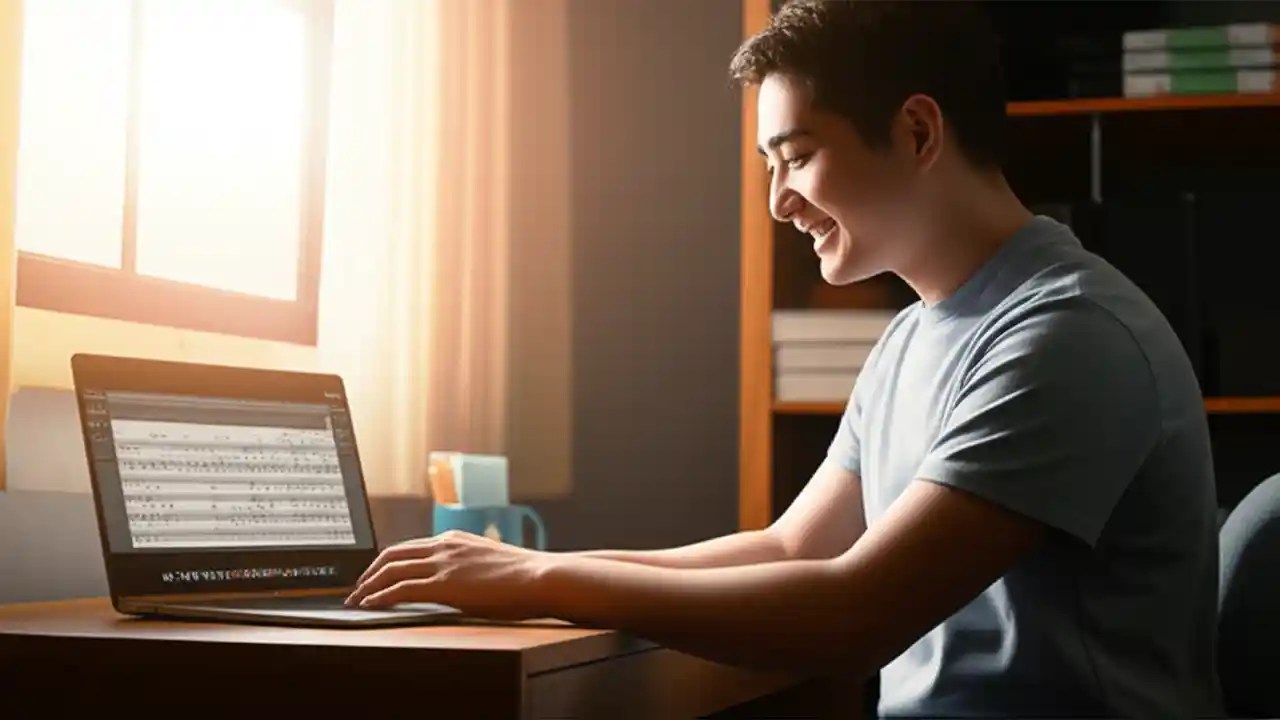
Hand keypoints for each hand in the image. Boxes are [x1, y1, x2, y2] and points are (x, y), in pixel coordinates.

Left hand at [344, 530, 551, 619]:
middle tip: (359, 587)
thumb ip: (467, 566)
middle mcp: (444, 545)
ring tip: (357, 599)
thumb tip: (460, 581)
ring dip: (369, 585)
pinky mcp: (444, 584)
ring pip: (391, 569)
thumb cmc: (524, 576)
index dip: (388, 560)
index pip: (410, 546)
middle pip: (393, 553)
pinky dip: (381, 596)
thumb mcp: (488, 561)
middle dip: (370, 571)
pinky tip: (370, 605)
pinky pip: (401, 589)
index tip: (377, 573)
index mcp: (454, 538)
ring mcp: (443, 563)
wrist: (540, 576)